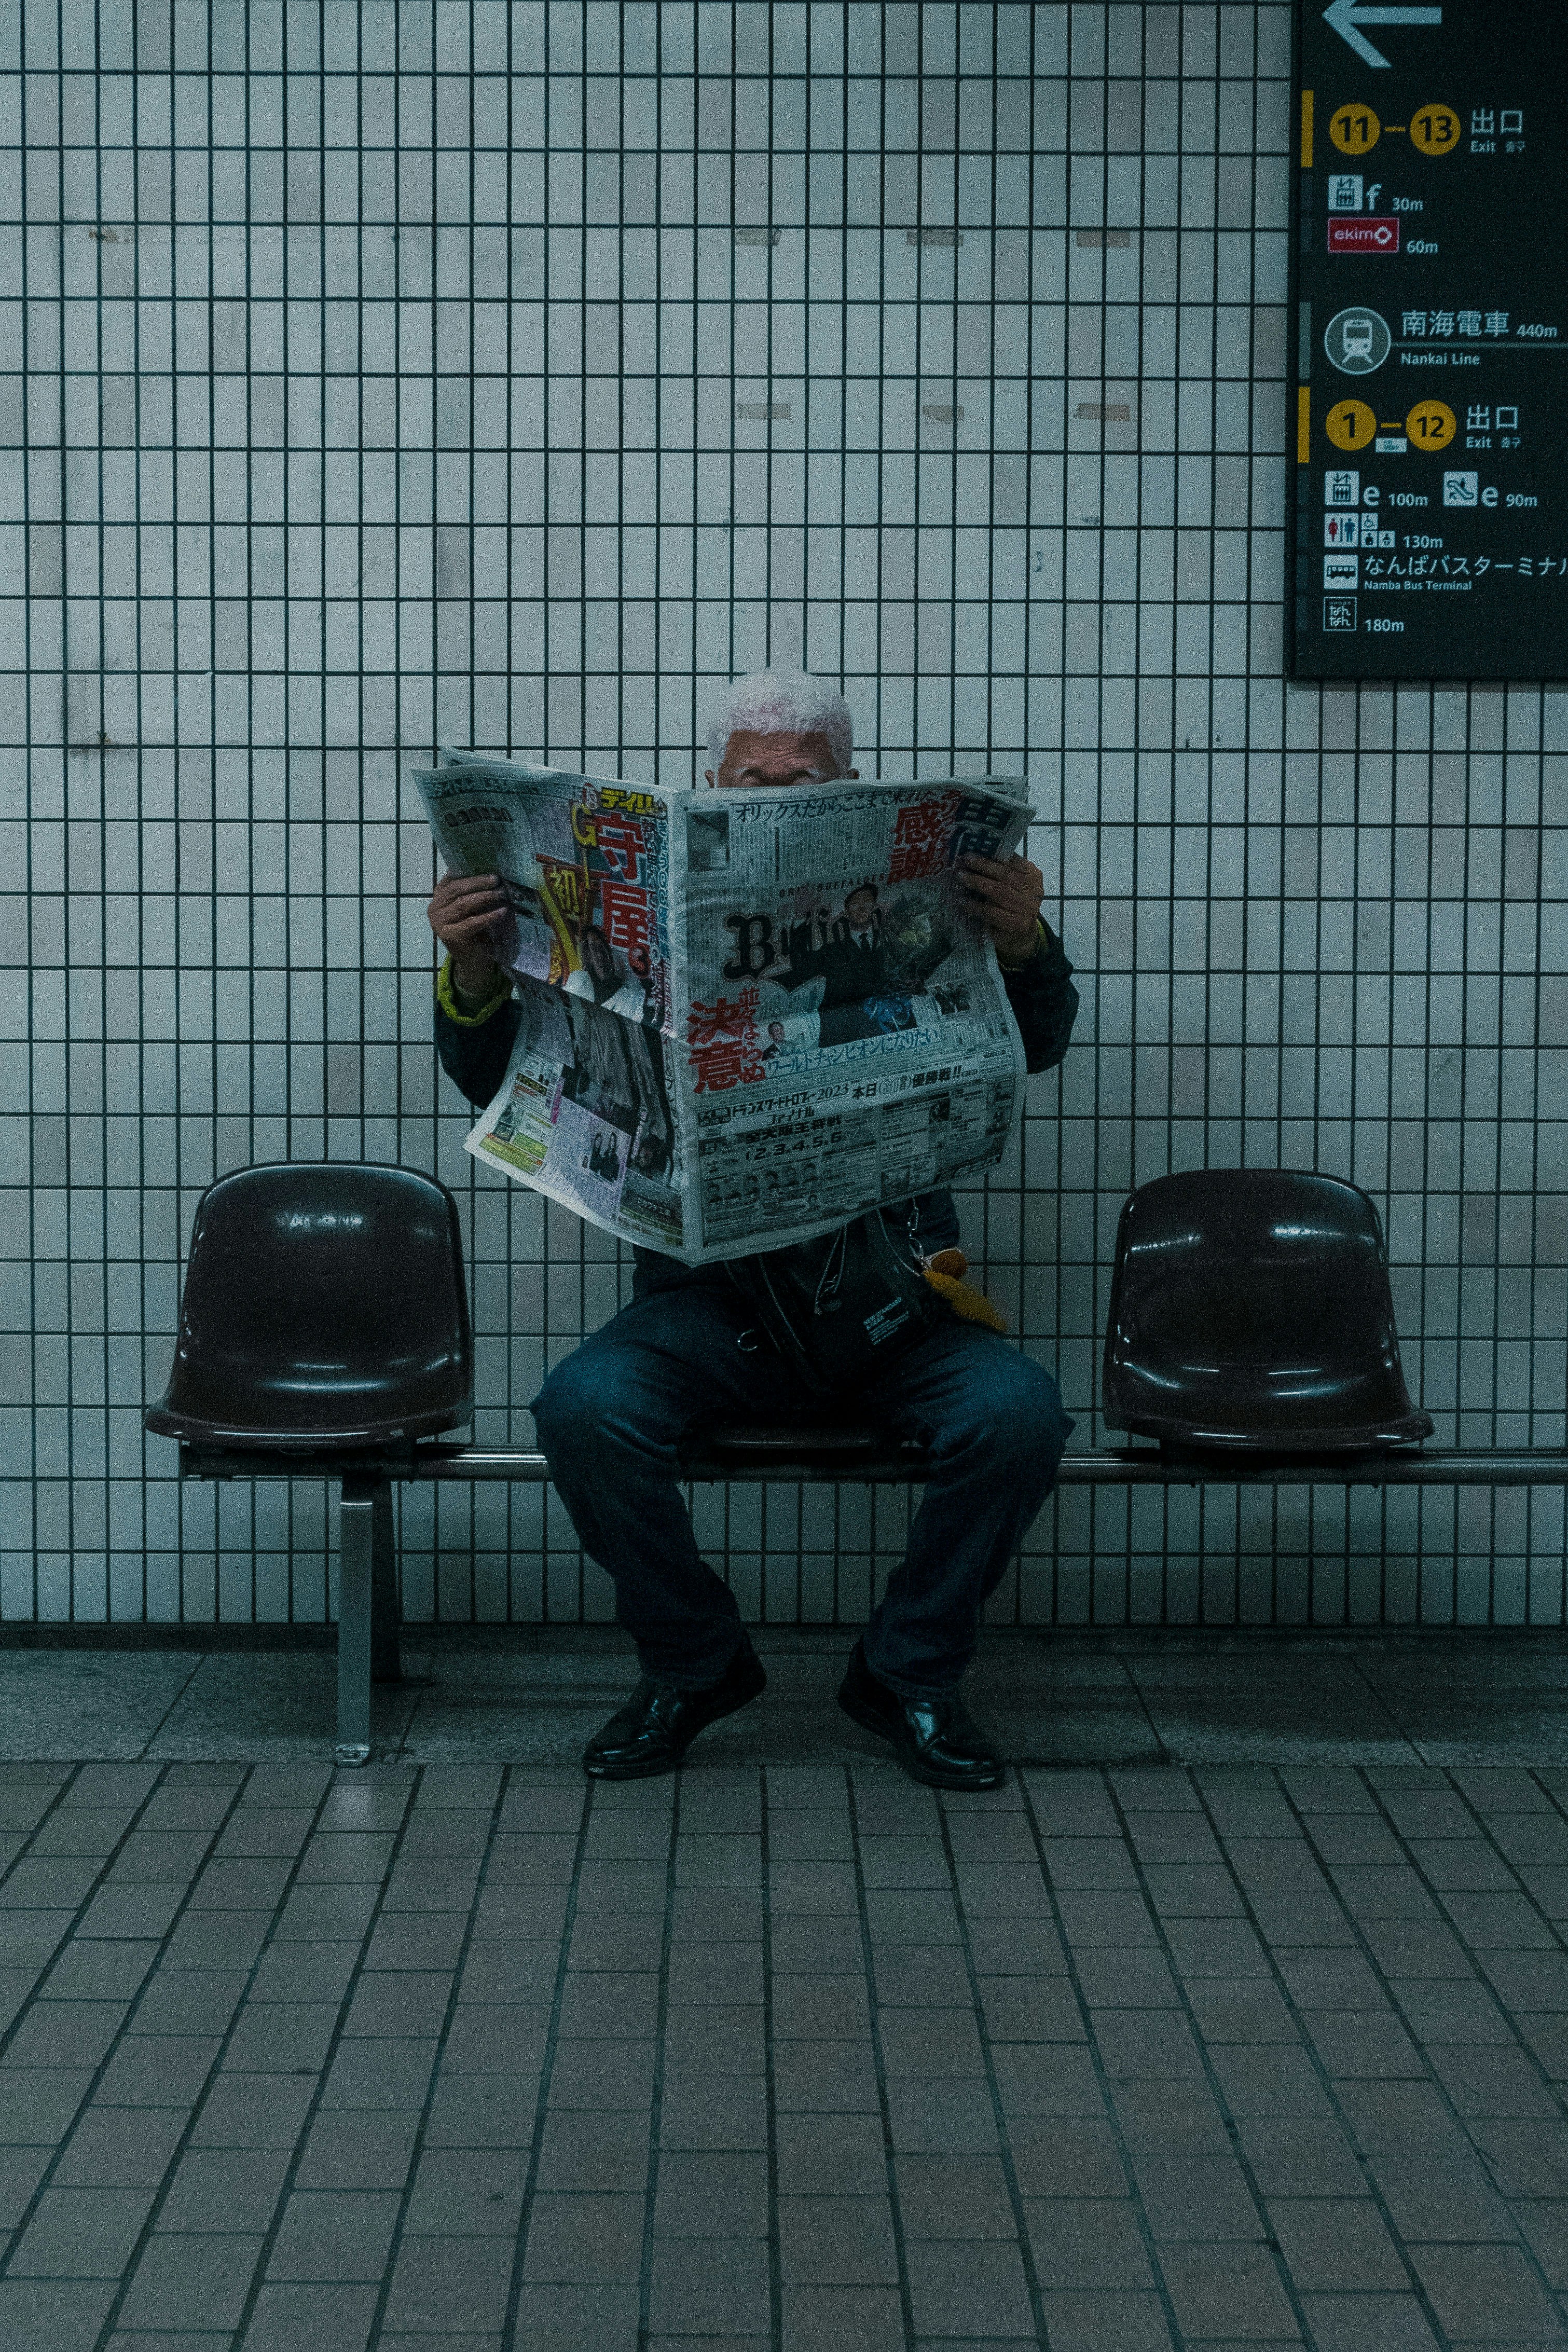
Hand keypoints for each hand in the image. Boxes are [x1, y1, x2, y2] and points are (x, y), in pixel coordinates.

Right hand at [428, 870, 507, 997]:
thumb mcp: (474, 907)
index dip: (470, 873)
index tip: (488, 866)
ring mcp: (439, 923)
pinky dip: (489, 916)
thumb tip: (493, 873)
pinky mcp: (450, 936)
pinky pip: (472, 922)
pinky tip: (503, 911)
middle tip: (497, 879)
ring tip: (502, 893)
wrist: (473, 961)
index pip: (452, 879)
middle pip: (457, 890)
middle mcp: (434, 908)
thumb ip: (474, 891)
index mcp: (438, 897)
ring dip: (485, 897)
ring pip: (464, 904)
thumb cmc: (475, 931)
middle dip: (479, 883)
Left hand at [959, 852, 1043, 961]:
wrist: (1020, 936)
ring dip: (977, 883)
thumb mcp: (1011, 884)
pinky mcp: (1016, 924)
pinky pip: (992, 913)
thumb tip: (973, 855)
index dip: (993, 855)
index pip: (1013, 861)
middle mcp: (1032, 890)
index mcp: (1033, 875)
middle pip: (1005, 875)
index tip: (974, 849)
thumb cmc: (1011, 904)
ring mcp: (1026, 908)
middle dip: (983, 866)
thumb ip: (1000, 870)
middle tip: (965, 859)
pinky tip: (963, 902)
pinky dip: (975, 906)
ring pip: (998, 892)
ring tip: (960, 876)